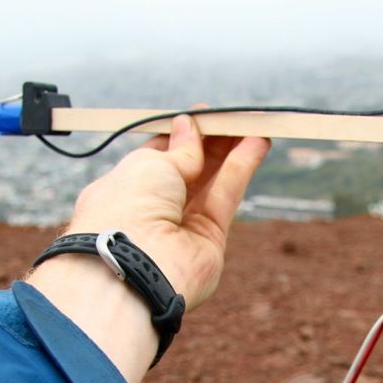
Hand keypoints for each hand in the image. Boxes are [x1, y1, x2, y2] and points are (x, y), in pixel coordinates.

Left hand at [27, 114, 268, 382]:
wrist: (133, 267)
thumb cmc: (126, 209)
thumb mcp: (151, 163)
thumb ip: (180, 149)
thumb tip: (189, 127)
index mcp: (125, 188)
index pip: (158, 155)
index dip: (182, 134)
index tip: (203, 115)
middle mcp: (152, 208)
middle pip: (190, 167)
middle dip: (213, 141)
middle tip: (236, 118)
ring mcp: (181, 226)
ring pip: (212, 181)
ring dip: (233, 152)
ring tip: (256, 125)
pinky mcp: (209, 239)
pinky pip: (226, 196)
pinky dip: (242, 169)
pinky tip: (257, 144)